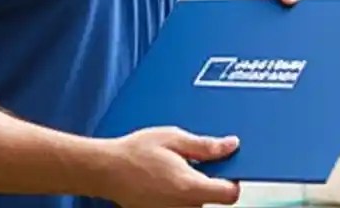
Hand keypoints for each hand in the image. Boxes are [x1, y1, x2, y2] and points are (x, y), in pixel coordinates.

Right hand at [105, 126, 241, 207]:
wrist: (105, 170)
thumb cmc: (136, 152)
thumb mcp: (174, 139)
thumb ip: (206, 146)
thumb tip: (231, 146)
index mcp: (190, 187)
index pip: (230, 195)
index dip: (233, 181)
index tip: (227, 169)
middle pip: (212, 200)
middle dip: (209, 182)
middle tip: (193, 163)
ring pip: (196, 204)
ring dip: (192, 190)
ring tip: (174, 171)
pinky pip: (180, 207)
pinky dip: (179, 197)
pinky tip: (165, 181)